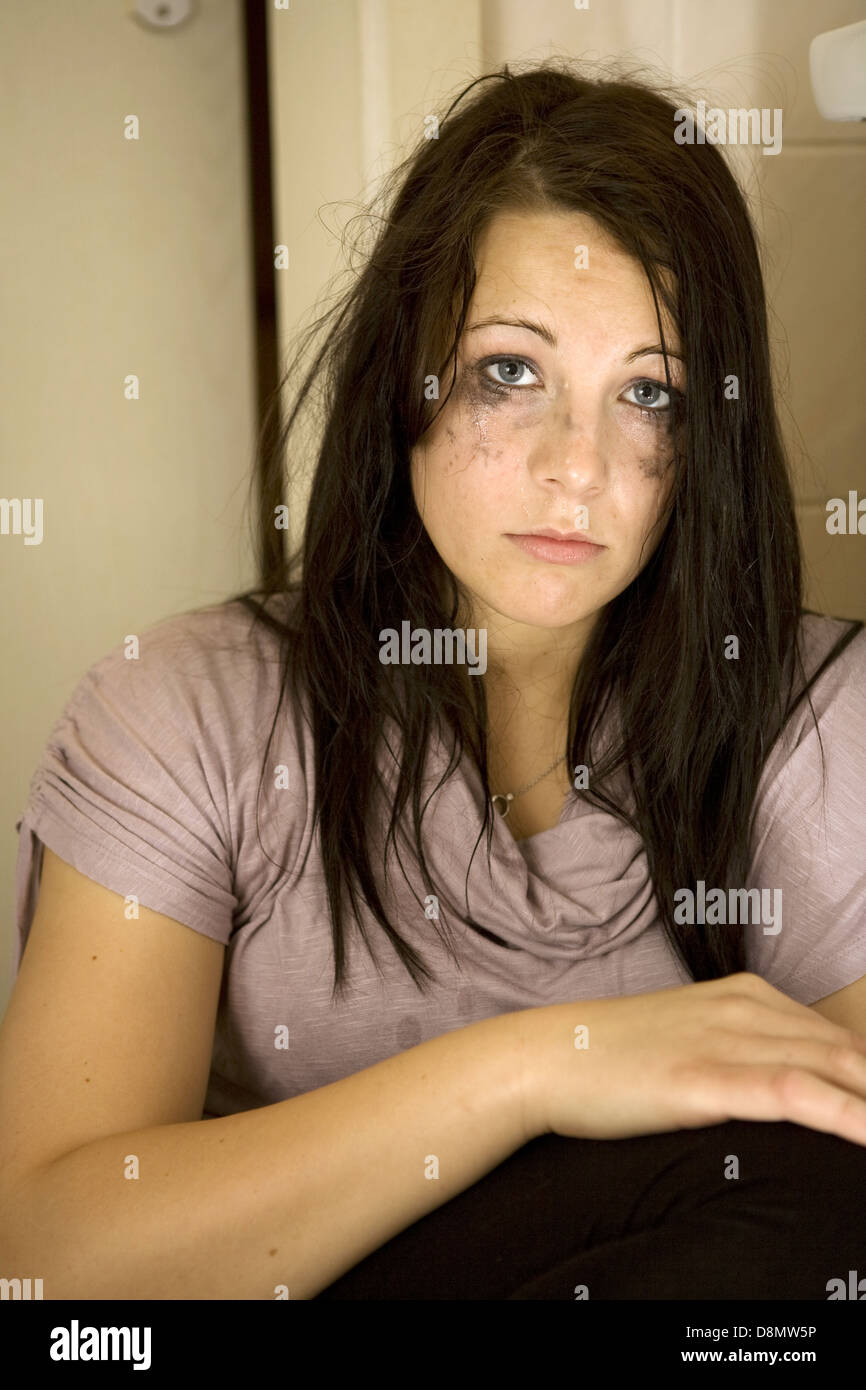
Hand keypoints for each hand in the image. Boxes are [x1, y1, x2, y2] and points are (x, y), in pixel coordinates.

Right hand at [520, 971, 865, 1145]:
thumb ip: (737, 1050)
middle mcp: (746, 1009)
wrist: (550, 1056)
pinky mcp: (707, 1078)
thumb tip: (780, 1084)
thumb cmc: (612, 1056)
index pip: (836, 1038)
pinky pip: (794, 1094)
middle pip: (848, 1052)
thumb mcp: (688, 1039)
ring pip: (834, 1068)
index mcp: (745, 996)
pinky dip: (843, 1114)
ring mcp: (728, 1040)